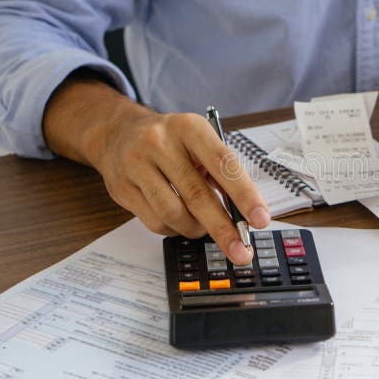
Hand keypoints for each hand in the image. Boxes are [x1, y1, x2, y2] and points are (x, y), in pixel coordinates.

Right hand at [93, 109, 268, 264]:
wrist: (117, 132)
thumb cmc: (171, 142)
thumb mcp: (199, 142)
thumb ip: (221, 172)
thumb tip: (244, 214)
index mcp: (190, 128)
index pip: (223, 163)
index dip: (245, 194)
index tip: (261, 220)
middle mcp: (161, 143)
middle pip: (198, 195)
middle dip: (224, 229)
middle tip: (241, 251)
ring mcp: (137, 165)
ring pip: (173, 213)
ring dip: (196, 229)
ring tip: (204, 228)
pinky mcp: (121, 188)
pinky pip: (155, 222)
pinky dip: (174, 230)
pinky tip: (179, 221)